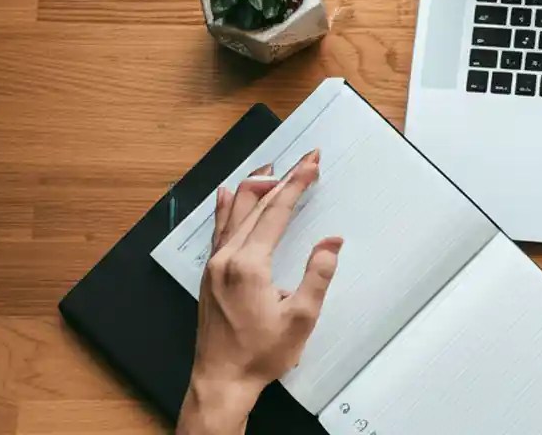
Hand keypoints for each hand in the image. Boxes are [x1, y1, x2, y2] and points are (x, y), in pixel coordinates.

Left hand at [177, 152, 343, 434]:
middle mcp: (226, 258)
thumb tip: (331, 242)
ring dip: (254, 187)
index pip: (276, 212)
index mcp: (249, 265)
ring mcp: (214, 265)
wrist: (221, 380)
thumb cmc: (259, 354)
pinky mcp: (209, 275)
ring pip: (233, 213)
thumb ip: (318, 275)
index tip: (311, 163)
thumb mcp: (301, 319)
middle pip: (255, 205)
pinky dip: (226, 208)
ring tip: (270, 167)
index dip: (296, 184)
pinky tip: (225, 195)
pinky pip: (218, 229)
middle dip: (282, 179)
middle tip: (304, 161)